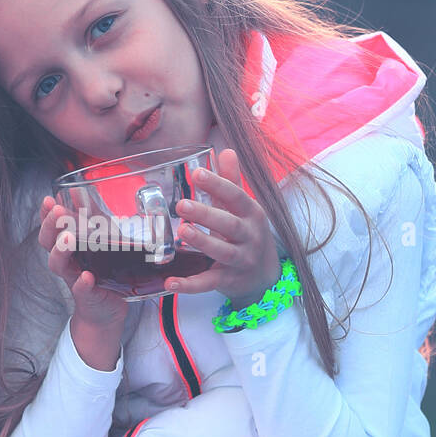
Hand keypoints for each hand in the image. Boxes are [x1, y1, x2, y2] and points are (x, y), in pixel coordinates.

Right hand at [39, 195, 130, 333]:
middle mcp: (66, 262)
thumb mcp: (100, 238)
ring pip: (59, 265)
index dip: (45, 215)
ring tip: (67, 238)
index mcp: (66, 247)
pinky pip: (82, 289)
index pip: (49, 228)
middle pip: (48, 244)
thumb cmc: (101, 270)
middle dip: (50, 227)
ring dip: (61, 251)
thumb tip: (77, 191)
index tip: (47, 200)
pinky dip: (83, 282)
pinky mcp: (88, 295)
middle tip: (57, 212)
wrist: (107, 307)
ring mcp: (74, 278)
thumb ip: (90, 216)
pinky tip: (86, 276)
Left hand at [165, 149, 281, 306]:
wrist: (265, 275)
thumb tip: (226, 150)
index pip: (236, 196)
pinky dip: (190, 285)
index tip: (197, 173)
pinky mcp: (228, 280)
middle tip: (182, 205)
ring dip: (203, 242)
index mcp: (252, 214)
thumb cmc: (247, 233)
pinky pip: (209, 283)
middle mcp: (249, 236)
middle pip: (229, 224)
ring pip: (222, 252)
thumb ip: (232, 181)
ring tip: (183, 232)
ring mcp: (240, 260)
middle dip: (206, 215)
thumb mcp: (243, 207)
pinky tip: (170, 282)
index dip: (218, 184)